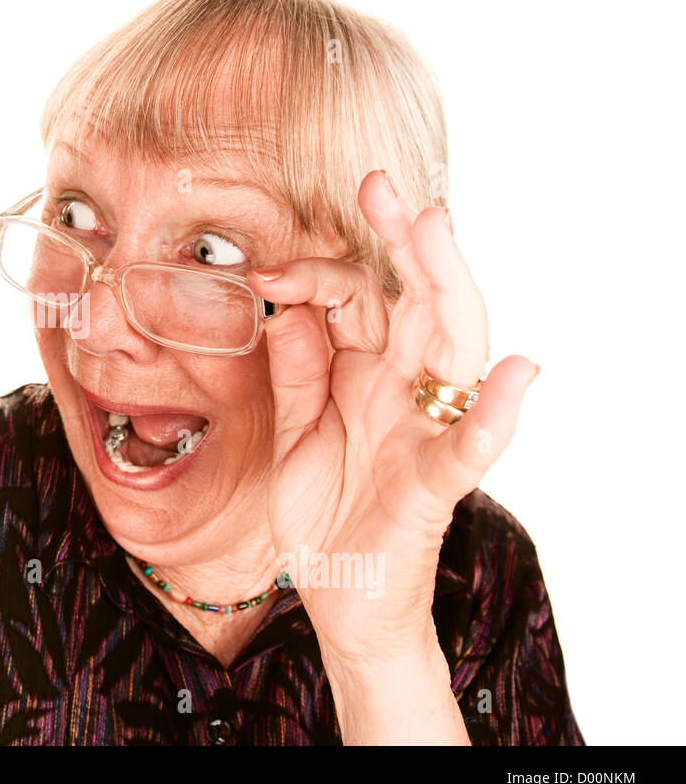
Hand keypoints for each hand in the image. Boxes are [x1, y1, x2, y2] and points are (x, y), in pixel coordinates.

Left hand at [247, 172, 537, 736]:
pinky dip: (493, 414)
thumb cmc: (325, 510)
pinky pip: (469, 448)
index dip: (316, 275)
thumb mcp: (295, 433)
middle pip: (415, 302)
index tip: (268, 268)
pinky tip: (514, 374)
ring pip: (451, 350)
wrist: (340, 597)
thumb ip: (297, 372)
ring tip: (437, 233)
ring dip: (446, 289)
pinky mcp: (434, 485)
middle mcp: (403, 390)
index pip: (356, 300)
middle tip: (381, 186)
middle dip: (400, 242)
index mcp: (367, 373)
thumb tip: (287, 308)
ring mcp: (424, 432)